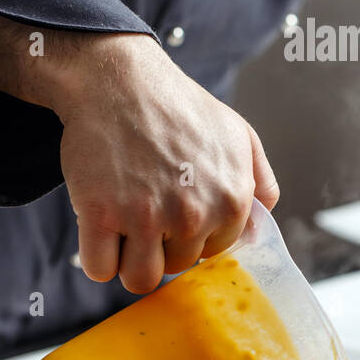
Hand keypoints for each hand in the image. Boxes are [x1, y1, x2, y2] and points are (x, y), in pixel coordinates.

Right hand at [54, 35, 278, 293]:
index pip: (214, 254)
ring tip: (124, 223)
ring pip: (139, 279)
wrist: (120, 80)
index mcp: (232, 200)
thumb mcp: (239, 134)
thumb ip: (260, 182)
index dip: (193, 235)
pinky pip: (100, 270)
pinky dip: (98, 256)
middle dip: (161, 244)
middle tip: (146, 204)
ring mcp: (147, 217)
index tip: (176, 210)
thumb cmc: (176, 105)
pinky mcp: (101, 215)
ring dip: (129, 258)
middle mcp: (194, 215)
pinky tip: (100, 226)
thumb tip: (262, 226)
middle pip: (176, 268)